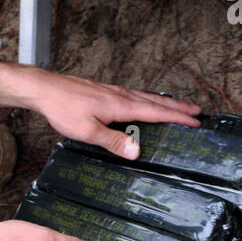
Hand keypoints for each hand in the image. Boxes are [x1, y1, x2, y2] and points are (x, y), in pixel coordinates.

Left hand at [0, 63, 201, 158]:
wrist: (45, 89)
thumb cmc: (63, 109)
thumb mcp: (87, 131)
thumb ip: (112, 141)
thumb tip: (136, 151)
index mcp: (121, 105)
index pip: (157, 112)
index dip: (178, 117)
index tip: (196, 121)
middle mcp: (121, 95)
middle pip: (156, 102)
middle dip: (178, 108)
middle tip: (197, 112)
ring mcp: (113, 91)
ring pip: (145, 97)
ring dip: (164, 103)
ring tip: (177, 108)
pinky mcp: (104, 91)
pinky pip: (133, 95)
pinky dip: (147, 100)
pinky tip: (142, 103)